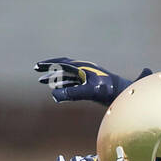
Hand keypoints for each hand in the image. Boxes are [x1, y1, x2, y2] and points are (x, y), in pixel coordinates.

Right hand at [35, 57, 151, 104]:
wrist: (123, 92)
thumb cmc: (107, 91)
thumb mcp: (88, 92)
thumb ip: (71, 94)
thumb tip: (54, 96)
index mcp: (82, 67)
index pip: (61, 63)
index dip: (49, 64)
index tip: (37, 67)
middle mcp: (84, 69)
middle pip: (63, 66)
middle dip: (49, 68)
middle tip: (37, 70)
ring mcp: (87, 76)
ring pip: (67, 75)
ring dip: (55, 78)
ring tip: (43, 82)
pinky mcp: (91, 85)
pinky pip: (74, 83)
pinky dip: (64, 85)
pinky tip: (59, 91)